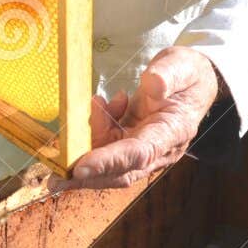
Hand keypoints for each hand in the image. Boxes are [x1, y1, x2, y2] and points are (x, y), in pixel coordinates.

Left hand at [51, 47, 220, 191]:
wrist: (193, 82)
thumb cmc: (188, 74)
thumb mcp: (182, 65)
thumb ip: (168, 75)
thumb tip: (152, 86)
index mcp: (173, 132)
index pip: (138, 153)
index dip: (109, 162)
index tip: (81, 168)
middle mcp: (158, 149)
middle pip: (120, 171)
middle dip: (87, 177)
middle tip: (54, 181)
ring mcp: (143, 148)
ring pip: (108, 162)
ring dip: (89, 144)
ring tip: (97, 106)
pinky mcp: (130, 143)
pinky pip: (105, 145)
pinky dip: (96, 128)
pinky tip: (101, 105)